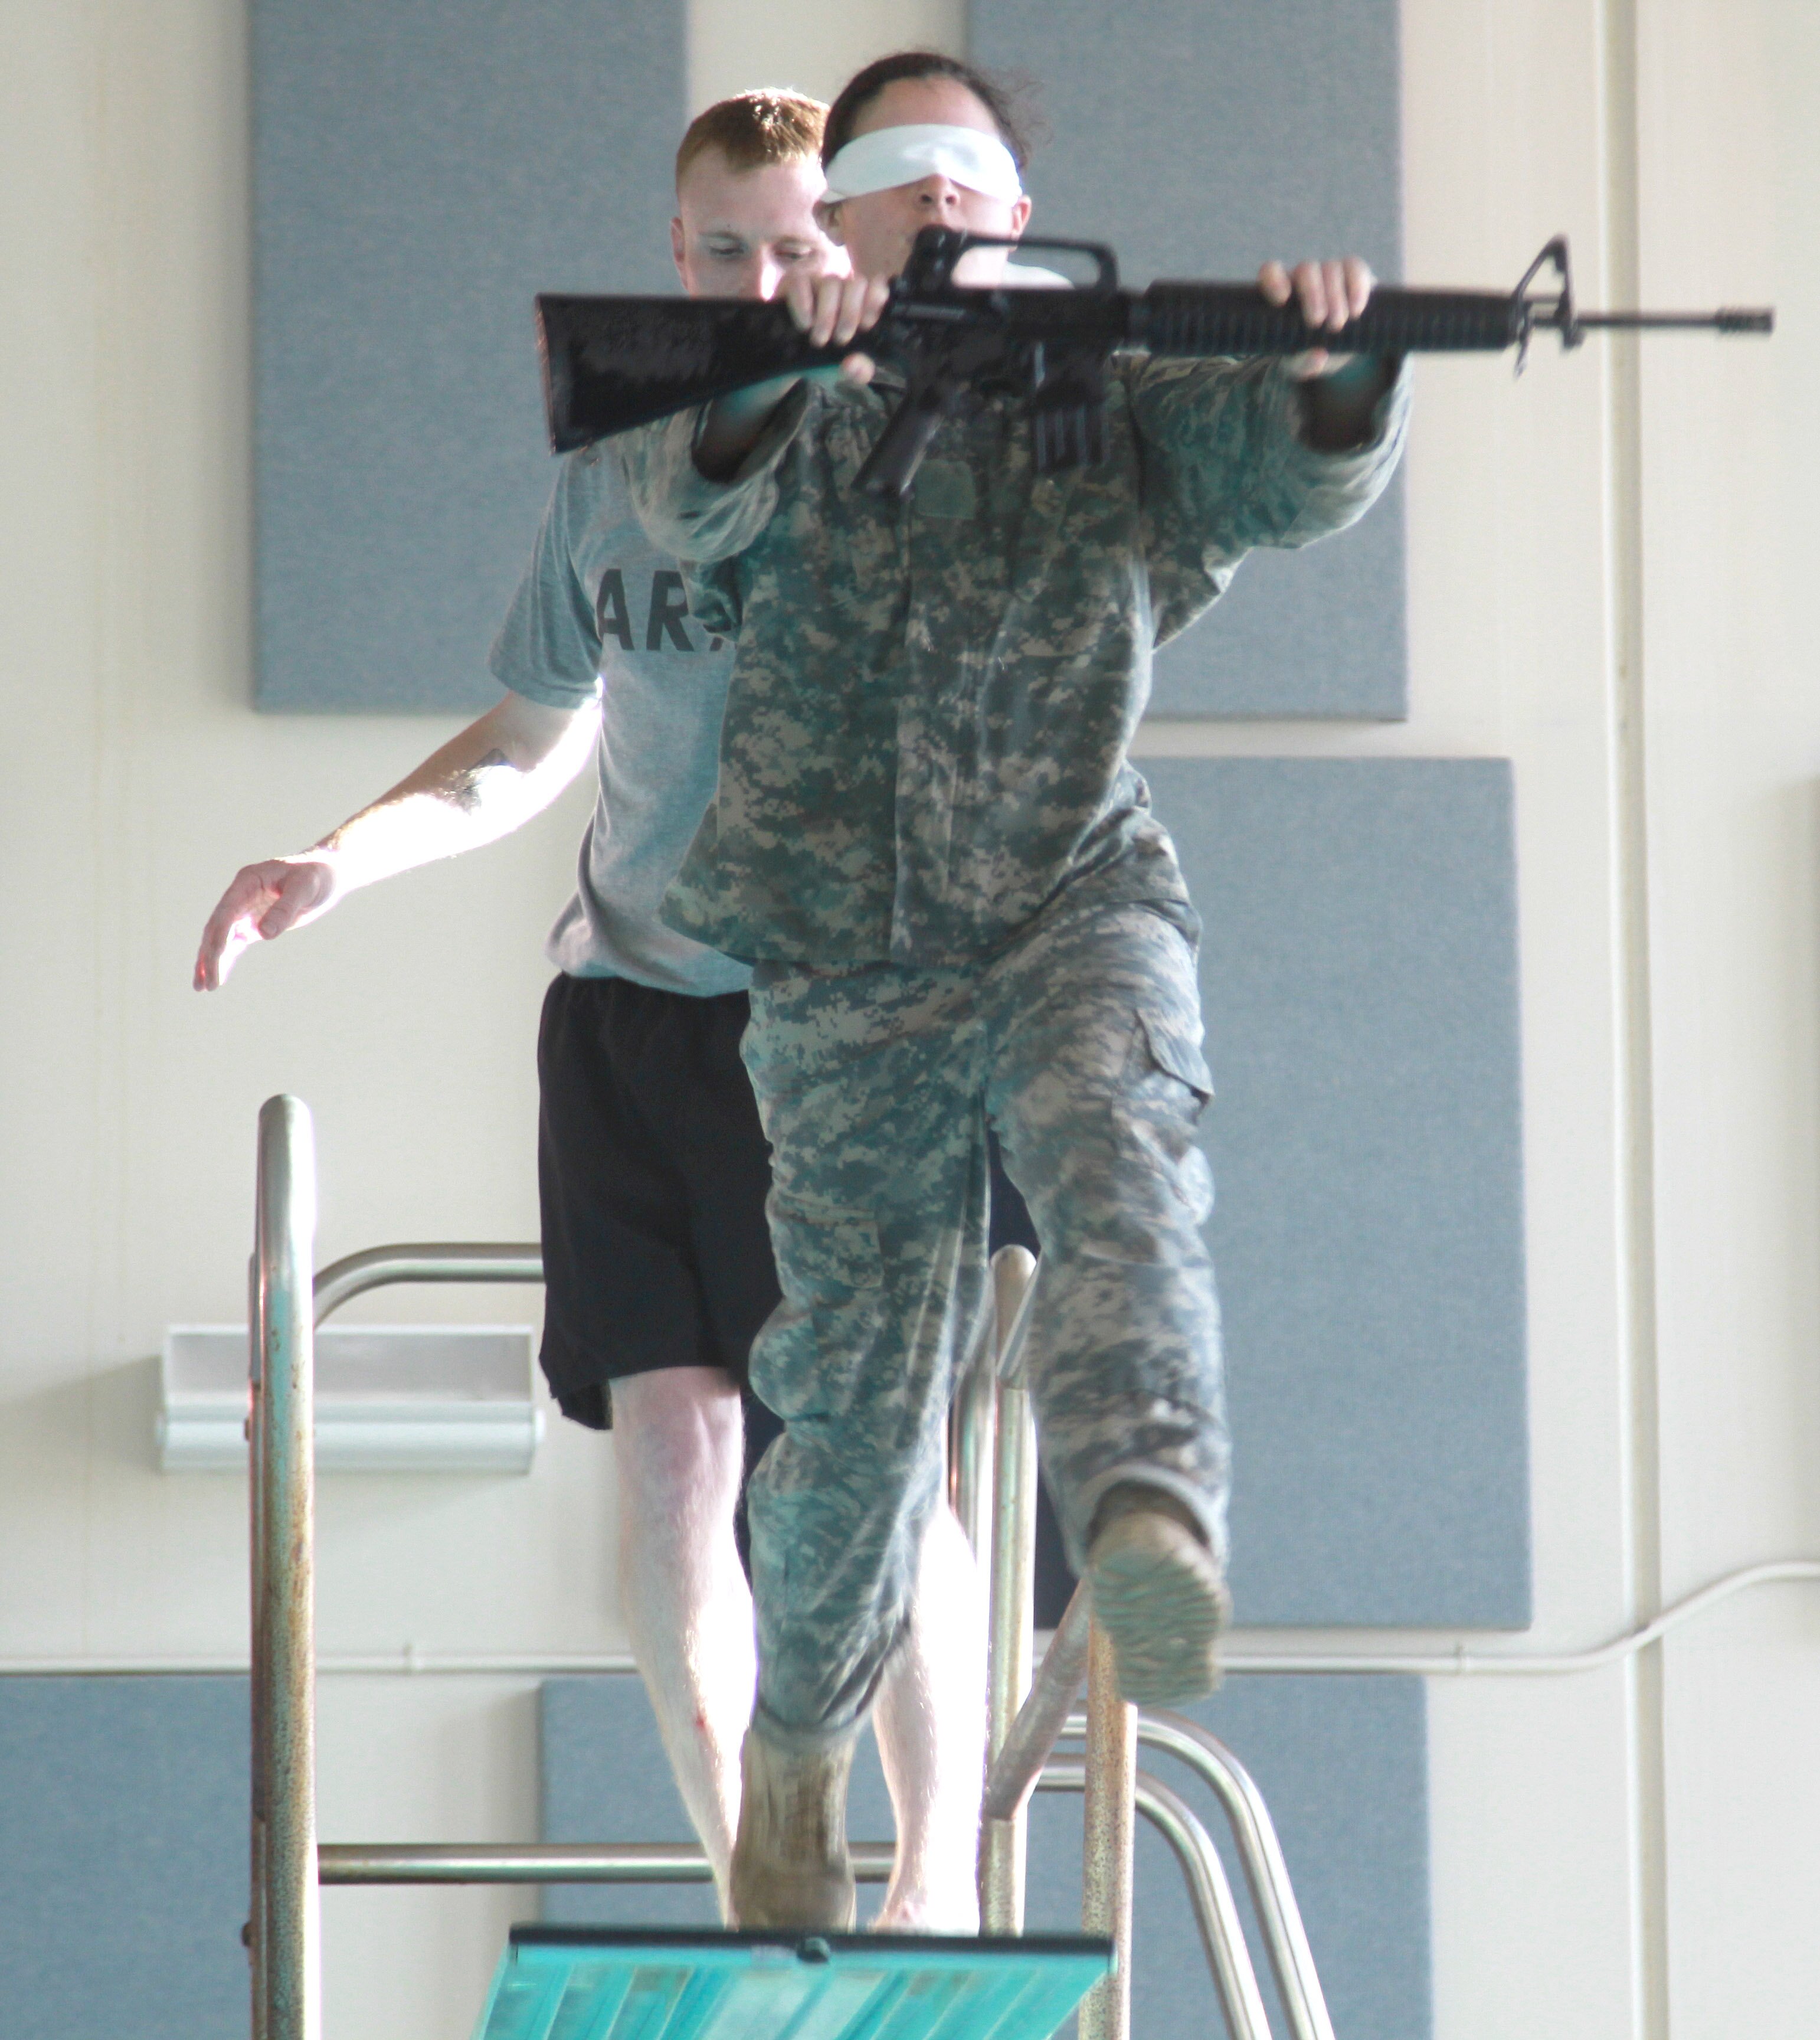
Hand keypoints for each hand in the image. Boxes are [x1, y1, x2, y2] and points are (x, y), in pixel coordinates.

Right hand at [193, 854, 344, 989]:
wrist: (326, 874)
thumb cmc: (316, 876)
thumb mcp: (304, 889)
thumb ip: (284, 909)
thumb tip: (264, 934)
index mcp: (247, 881)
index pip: (226, 912)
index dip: (219, 936)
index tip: (215, 958)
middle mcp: (240, 895)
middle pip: (217, 928)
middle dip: (210, 956)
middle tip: (206, 984)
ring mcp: (245, 910)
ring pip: (221, 938)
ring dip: (211, 961)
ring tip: (202, 987)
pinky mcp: (254, 923)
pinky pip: (235, 943)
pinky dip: (226, 959)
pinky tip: (216, 977)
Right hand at [781, 270, 891, 386]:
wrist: (789, 364)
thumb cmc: (822, 363)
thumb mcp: (842, 373)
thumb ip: (857, 372)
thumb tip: (852, 365)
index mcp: (861, 306)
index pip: (877, 287)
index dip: (875, 299)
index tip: (867, 324)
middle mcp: (842, 290)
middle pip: (856, 284)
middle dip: (850, 313)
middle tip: (841, 340)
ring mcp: (818, 283)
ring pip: (830, 283)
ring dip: (827, 314)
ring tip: (819, 340)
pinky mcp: (794, 283)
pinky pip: (801, 283)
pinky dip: (803, 304)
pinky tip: (804, 325)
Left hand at [1258, 257, 1375, 378]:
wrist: (1340, 349)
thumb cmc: (1308, 353)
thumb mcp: (1300, 365)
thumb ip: (1302, 363)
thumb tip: (1318, 356)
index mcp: (1281, 293)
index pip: (1271, 272)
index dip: (1274, 279)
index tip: (1281, 300)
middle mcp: (1303, 277)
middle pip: (1306, 270)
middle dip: (1312, 295)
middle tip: (1316, 322)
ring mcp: (1329, 271)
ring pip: (1331, 269)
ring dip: (1335, 297)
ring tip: (1337, 325)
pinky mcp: (1354, 273)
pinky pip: (1355, 268)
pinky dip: (1357, 288)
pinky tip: (1356, 310)